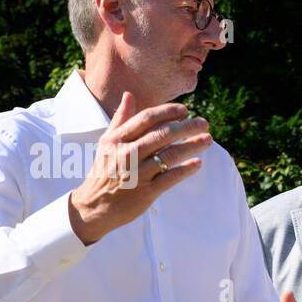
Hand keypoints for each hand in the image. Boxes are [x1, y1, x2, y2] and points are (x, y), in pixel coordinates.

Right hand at [68, 91, 212, 244]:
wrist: (94, 206)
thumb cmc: (103, 171)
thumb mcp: (106, 143)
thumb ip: (121, 119)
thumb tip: (129, 95)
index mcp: (117, 139)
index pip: (146, 118)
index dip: (168, 112)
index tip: (185, 110)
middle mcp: (127, 154)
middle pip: (162, 134)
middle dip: (186, 127)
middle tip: (204, 123)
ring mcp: (137, 173)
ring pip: (170, 155)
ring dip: (192, 146)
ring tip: (207, 140)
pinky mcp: (146, 192)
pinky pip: (170, 178)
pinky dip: (186, 170)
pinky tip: (198, 163)